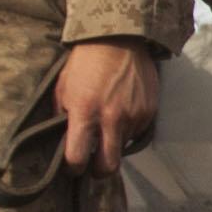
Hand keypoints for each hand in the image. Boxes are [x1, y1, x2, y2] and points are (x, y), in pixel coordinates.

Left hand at [50, 40, 162, 173]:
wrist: (118, 39)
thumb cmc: (85, 63)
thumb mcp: (63, 88)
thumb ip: (63, 117)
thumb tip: (64, 142)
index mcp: (85, 113)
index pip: (77, 158)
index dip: (73, 168)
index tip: (73, 167)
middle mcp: (111, 118)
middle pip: (107, 166)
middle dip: (98, 172)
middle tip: (94, 167)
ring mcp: (133, 115)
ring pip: (122, 147)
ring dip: (114, 143)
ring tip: (108, 124)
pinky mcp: (149, 111)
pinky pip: (137, 131)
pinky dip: (128, 128)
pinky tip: (121, 111)